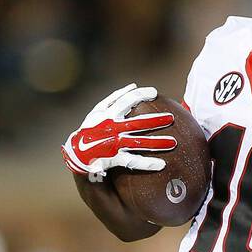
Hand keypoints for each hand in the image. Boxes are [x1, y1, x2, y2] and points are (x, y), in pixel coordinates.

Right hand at [61, 83, 175, 182]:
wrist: (77, 153)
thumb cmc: (90, 129)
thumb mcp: (98, 111)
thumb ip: (114, 98)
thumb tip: (132, 86)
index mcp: (108, 114)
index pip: (127, 100)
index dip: (141, 94)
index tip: (155, 92)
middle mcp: (112, 128)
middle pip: (138, 123)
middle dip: (156, 120)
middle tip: (171, 118)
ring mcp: (113, 143)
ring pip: (139, 142)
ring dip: (157, 143)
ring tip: (174, 143)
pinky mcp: (113, 158)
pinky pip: (133, 161)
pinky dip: (147, 163)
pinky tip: (162, 165)